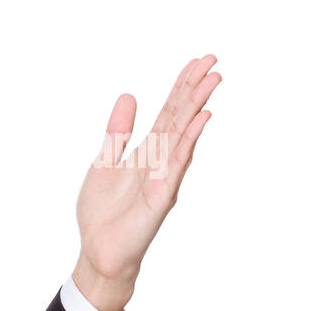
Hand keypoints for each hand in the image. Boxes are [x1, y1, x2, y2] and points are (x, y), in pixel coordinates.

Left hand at [72, 53, 221, 310]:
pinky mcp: (161, 195)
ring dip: (196, 106)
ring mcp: (163, 177)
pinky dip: (188, 139)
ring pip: (183, 134)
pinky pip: (177, 162)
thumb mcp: (104, 162)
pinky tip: (200, 119)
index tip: (196, 62)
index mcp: (146, 152)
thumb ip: (118, 132)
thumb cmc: (103, 213)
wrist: (97, 251)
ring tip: (212, 80)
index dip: (181, 87)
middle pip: (180, 118)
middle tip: (212, 60)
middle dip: (194, 89)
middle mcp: (160, 161)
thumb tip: (129, 95)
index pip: (168, 113)